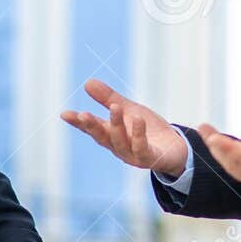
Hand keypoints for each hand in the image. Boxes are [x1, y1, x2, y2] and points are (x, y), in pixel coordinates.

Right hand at [60, 79, 188, 177]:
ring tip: (115, 108)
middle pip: (102, 137)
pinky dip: (139, 134)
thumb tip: (87, 82)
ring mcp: (133, 155)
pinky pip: (142, 147)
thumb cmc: (148, 129)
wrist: (175, 148)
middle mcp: (118, 147)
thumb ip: (109, 99)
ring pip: (120, 142)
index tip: (65, 114)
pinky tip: (138, 119)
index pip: (91, 129)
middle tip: (83, 114)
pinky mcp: (149, 158)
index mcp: (111, 135)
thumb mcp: (128, 110)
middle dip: (92, 126)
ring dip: (116, 125)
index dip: (78, 122)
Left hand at [199, 103, 240, 190]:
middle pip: (237, 163)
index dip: (231, 149)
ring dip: (217, 150)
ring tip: (205, 131)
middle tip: (204, 129)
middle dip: (218, 147)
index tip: (214, 139)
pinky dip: (224, 156)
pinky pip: (236, 169)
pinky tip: (215, 142)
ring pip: (234, 167)